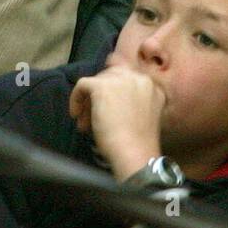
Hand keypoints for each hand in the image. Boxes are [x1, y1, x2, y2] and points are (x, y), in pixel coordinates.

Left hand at [68, 63, 165, 180]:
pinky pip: (83, 84)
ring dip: (90, 101)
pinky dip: (76, 98)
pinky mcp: (103, 85)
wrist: (134, 151)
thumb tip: (110, 100)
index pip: (127, 80)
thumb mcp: (143, 114)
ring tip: (86, 122)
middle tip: (93, 117)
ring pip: (98, 81)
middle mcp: (138, 77)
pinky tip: (76, 115)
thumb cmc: (138, 142)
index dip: (114, 93)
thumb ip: (133, 101)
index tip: (107, 109)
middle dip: (101, 97)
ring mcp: (121, 79)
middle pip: (111, 78)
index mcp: (151, 85)